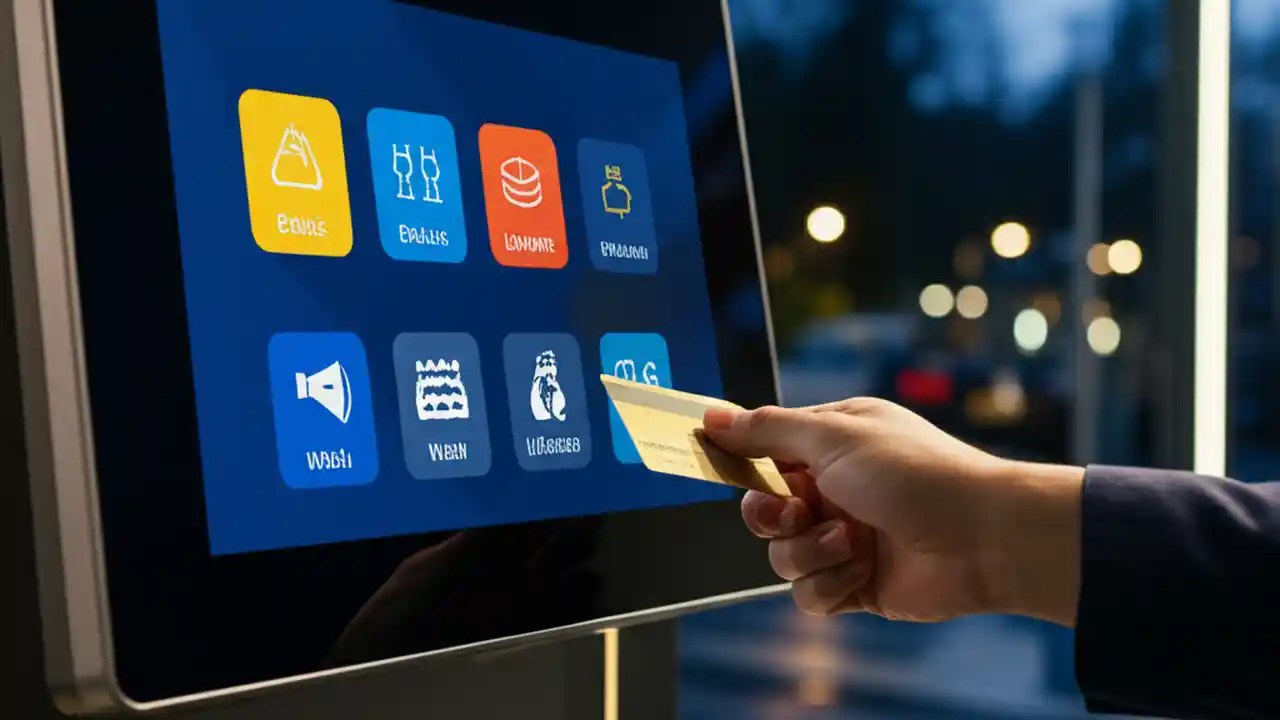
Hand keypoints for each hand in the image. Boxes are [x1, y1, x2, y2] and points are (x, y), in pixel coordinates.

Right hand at [702, 398, 1083, 625]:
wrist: (983, 538)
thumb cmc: (916, 473)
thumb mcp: (833, 436)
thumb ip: (767, 429)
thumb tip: (712, 415)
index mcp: (831, 443)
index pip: (764, 450)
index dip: (738, 459)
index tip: (709, 460)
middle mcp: (834, 490)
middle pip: (762, 509)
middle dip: (769, 516)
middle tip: (795, 513)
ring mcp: (845, 538)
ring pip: (781, 556)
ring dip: (809, 552)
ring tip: (851, 541)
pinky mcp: (856, 584)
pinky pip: (809, 594)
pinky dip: (830, 584)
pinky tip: (862, 571)